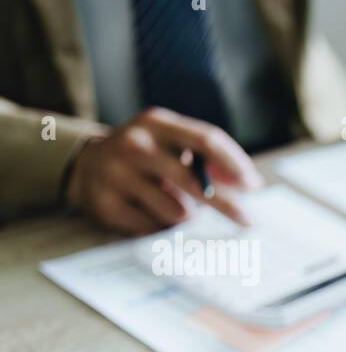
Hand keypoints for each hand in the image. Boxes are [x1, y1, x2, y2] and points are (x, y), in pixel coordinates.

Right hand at [66, 107, 260, 233]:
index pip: (206, 140)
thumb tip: (250, 184)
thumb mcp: (171, 142)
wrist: (86, 165)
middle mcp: (134, 145)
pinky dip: (162, 227)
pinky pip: (155, 228)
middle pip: (195, 182)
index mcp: (156, 123)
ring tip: (172, 204)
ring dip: (186, 216)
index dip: (235, 164)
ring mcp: (117, 174)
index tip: (253, 186)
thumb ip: (209, 157)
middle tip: (248, 222)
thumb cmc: (145, 155)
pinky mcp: (106, 204)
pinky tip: (149, 212)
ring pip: (178, 211)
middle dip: (226, 205)